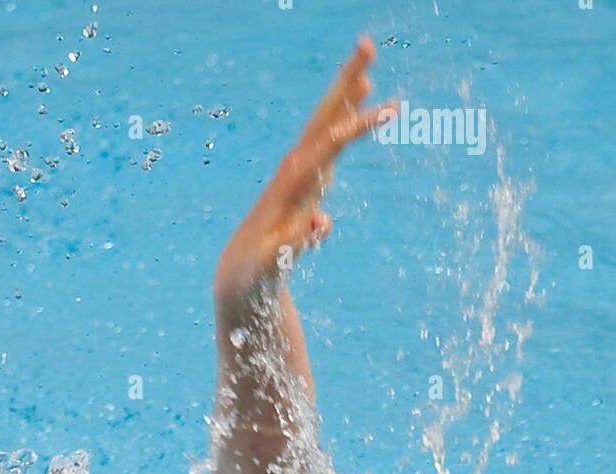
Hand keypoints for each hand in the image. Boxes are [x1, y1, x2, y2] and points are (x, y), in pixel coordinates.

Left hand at [214, 36, 396, 304]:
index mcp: (290, 185)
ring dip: (345, 98)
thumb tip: (323, 222)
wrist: (238, 273)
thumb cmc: (255, 272)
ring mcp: (299, 175)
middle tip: (368, 45)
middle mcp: (294, 171)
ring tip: (368, 69)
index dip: (357, 126)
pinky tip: (354, 110)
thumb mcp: (271, 264)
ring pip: (325, 128)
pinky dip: (342, 123)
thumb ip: (294, 244)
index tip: (390, 111)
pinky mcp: (304, 183)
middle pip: (323, 120)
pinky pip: (326, 144)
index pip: (328, 146)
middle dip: (345, 84)